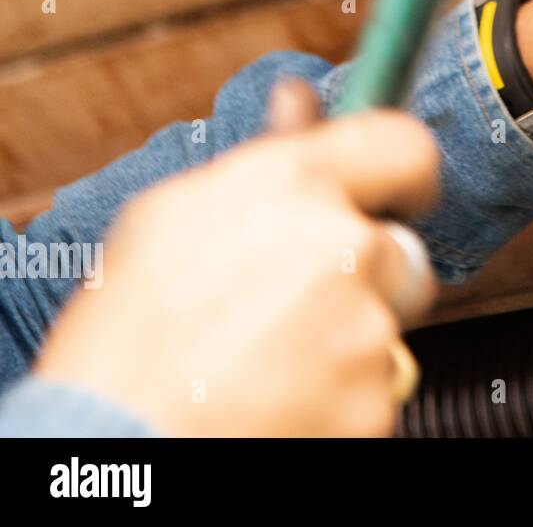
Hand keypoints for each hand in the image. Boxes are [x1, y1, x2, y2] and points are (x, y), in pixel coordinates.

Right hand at [34, 82, 439, 436]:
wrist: (116, 445)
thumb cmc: (128, 337)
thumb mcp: (173, 218)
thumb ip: (262, 157)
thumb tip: (297, 97)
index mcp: (292, 186)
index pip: (406, 145)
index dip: (405, 172)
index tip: (397, 194)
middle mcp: (342, 247)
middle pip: (399, 250)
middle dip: (361, 276)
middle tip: (288, 306)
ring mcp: (365, 329)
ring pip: (384, 322)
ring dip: (344, 338)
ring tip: (266, 359)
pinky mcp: (373, 399)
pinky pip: (374, 384)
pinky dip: (337, 395)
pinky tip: (278, 396)